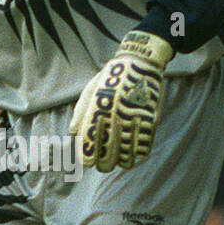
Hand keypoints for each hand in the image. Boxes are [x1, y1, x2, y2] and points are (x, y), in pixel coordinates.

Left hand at [68, 31, 172, 171]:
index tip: (88, 161)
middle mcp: (114, 113)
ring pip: (126, 154)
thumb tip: (73, 135)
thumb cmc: (111, 77)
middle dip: (103, 163)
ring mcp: (133, 116)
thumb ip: (80, 113)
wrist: (140, 61)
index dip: (87, 156)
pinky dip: (137, 155)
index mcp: (97, 106)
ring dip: (121, 161)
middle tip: (103, 163)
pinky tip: (133, 156)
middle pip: (107, 154)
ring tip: (118, 161)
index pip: (88, 142)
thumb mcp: (90, 90)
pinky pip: (143, 146)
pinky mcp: (150, 118)